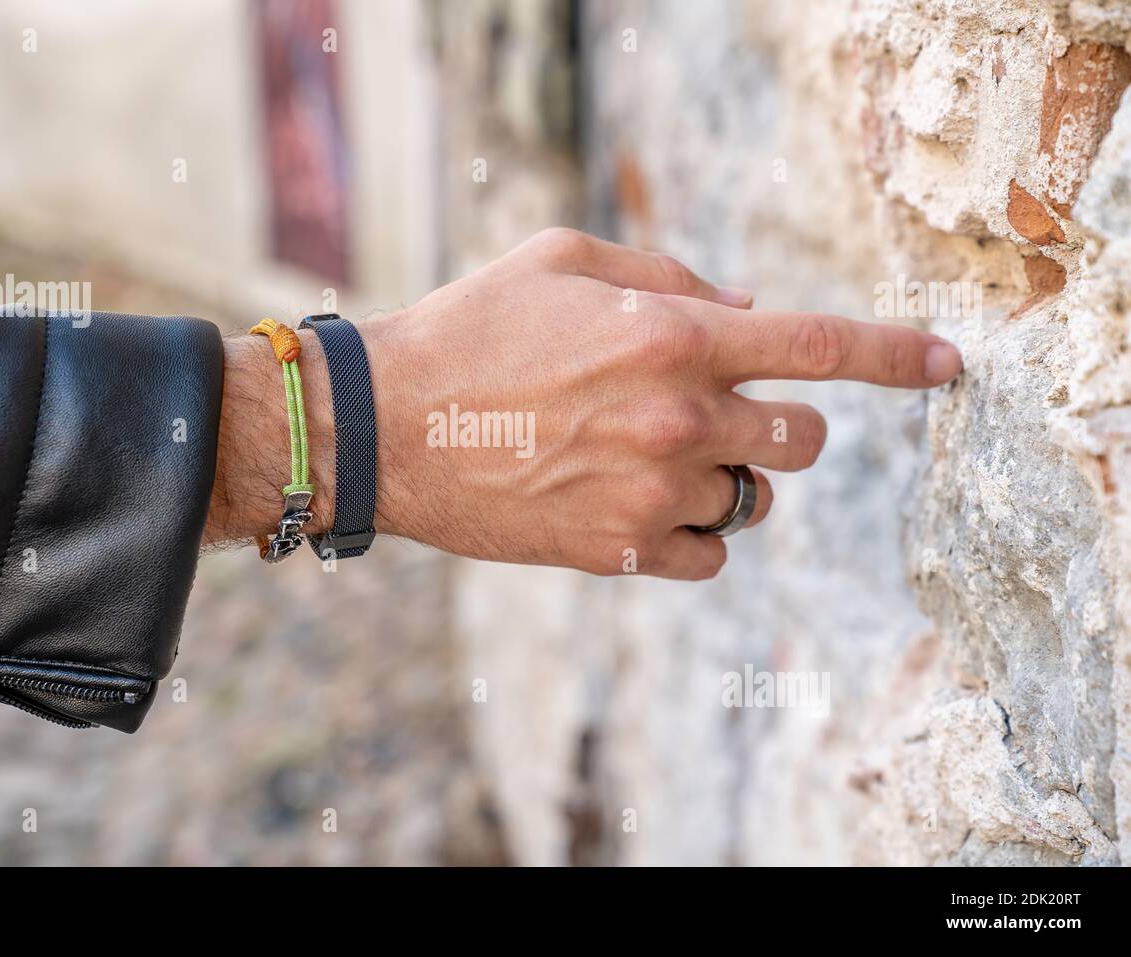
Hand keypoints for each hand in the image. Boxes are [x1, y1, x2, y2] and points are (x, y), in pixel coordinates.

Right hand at [358, 228, 960, 578]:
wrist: (387, 427)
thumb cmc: (470, 328)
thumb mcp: (563, 260)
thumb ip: (670, 278)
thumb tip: (744, 311)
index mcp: (674, 337)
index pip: (818, 347)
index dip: (895, 354)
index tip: (947, 364)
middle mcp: (678, 419)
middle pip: (800, 441)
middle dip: (784, 427)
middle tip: (735, 417)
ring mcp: (651, 493)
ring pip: (751, 502)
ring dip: (726, 479)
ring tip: (653, 458)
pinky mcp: (619, 551)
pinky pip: (706, 555)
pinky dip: (692, 531)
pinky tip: (637, 504)